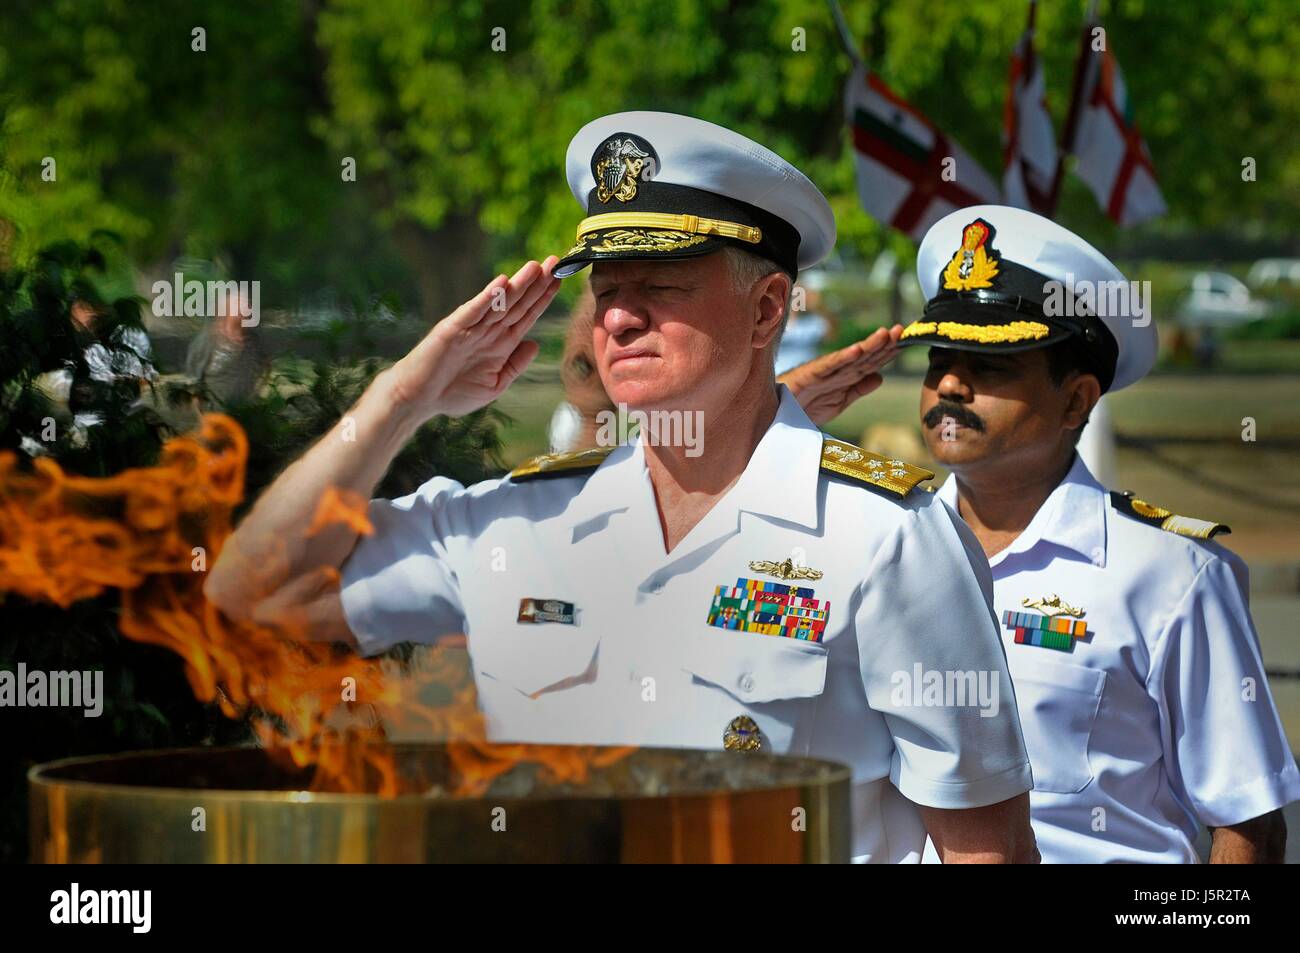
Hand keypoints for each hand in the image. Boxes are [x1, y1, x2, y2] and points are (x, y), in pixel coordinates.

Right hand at [388, 257, 560, 420]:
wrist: (418, 399)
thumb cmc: (453, 393)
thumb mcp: (494, 384)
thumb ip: (515, 365)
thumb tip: (535, 344)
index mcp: (501, 343)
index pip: (527, 315)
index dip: (544, 298)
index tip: (561, 280)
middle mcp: (488, 331)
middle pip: (518, 303)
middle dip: (537, 284)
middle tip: (557, 262)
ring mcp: (471, 328)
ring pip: (500, 303)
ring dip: (518, 285)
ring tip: (536, 267)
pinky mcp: (452, 329)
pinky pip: (473, 312)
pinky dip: (487, 298)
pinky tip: (501, 284)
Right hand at [778, 324, 903, 425]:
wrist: (776, 415)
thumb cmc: (804, 406)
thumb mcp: (839, 401)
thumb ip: (858, 389)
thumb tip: (879, 376)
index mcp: (845, 377)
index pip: (871, 363)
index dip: (889, 352)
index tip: (907, 341)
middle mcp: (837, 371)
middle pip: (865, 356)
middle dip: (884, 344)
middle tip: (902, 330)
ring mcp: (824, 372)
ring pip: (850, 357)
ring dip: (868, 345)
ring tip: (885, 333)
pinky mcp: (810, 375)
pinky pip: (829, 366)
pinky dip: (843, 357)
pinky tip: (857, 350)